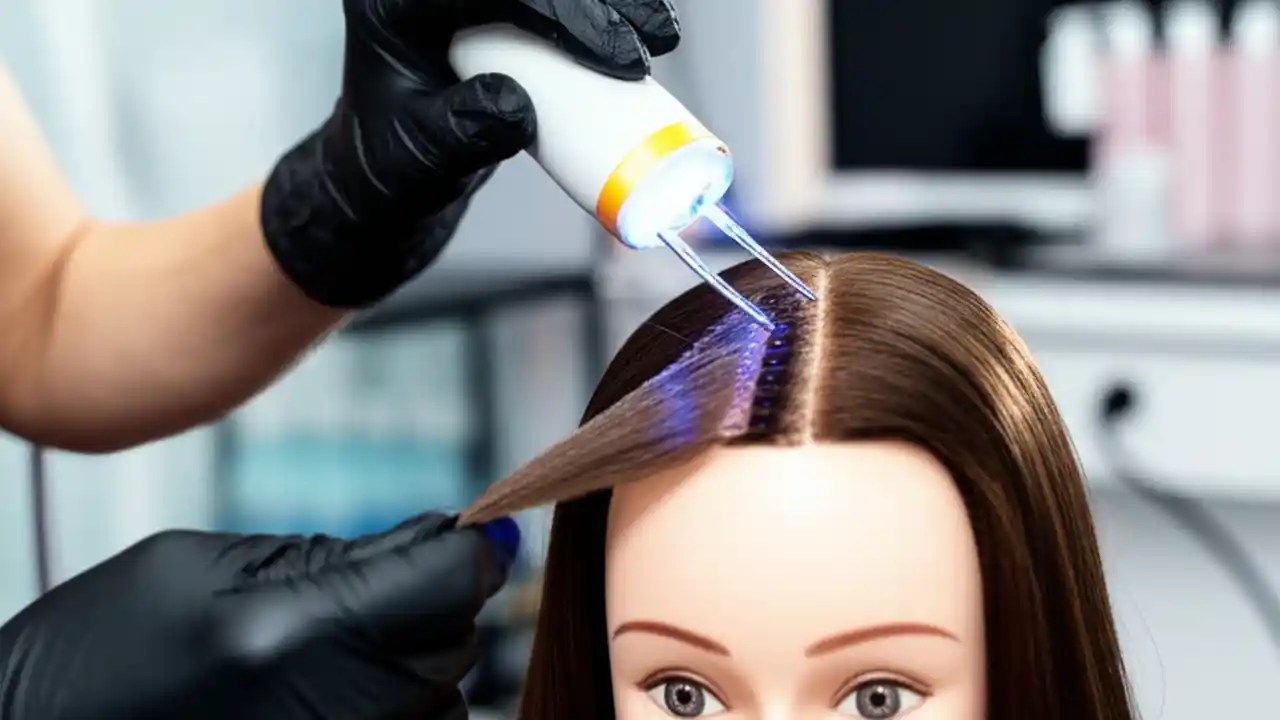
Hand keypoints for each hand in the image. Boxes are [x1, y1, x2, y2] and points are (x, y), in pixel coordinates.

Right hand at [0, 513, 520, 719]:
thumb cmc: (94, 655)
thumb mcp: (201, 566)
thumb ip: (329, 556)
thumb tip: (432, 542)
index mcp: (297, 634)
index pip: (452, 581)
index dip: (469, 549)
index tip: (472, 534)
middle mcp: (337, 711)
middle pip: (456, 638)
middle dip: (433, 601)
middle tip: (371, 588)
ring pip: (445, 697)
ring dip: (416, 661)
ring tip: (335, 648)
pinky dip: (399, 708)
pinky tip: (340, 690)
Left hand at [262, 0, 681, 306]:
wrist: (390, 174)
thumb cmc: (394, 166)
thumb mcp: (423, 156)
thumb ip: (461, 131)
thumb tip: (515, 104)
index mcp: (396, 4)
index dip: (562, 10)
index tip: (617, 56)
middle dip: (599, 0)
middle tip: (654, 41)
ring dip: (612, 0)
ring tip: (661, 35)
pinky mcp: (497, 8)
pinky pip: (557, 1)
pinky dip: (603, 8)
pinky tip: (644, 24)